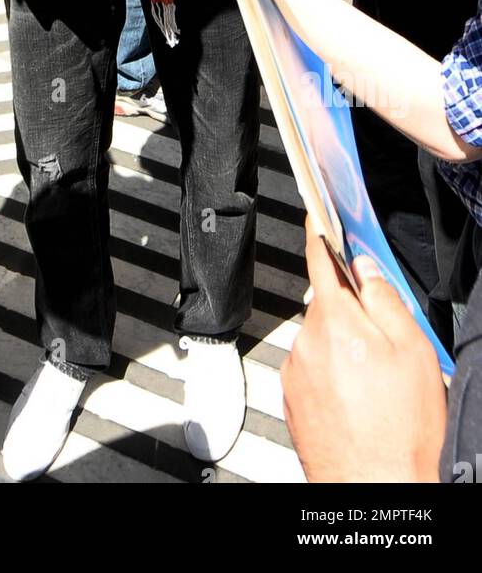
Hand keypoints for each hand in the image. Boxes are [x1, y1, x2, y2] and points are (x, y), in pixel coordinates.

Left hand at [281, 217, 445, 482]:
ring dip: (342, 350)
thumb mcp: (412, 351)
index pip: (320, 259)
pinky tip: (358, 401)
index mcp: (334, 321)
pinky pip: (312, 370)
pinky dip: (332, 376)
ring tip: (374, 385)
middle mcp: (306, 342)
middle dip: (350, 314)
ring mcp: (295, 373)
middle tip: (383, 344)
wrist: (377, 489)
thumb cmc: (401, 430)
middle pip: (326, 306)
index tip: (317, 215)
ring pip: (320, 340)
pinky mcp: (292, 399)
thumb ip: (385, 299)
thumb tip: (366, 268)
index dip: (320, 232)